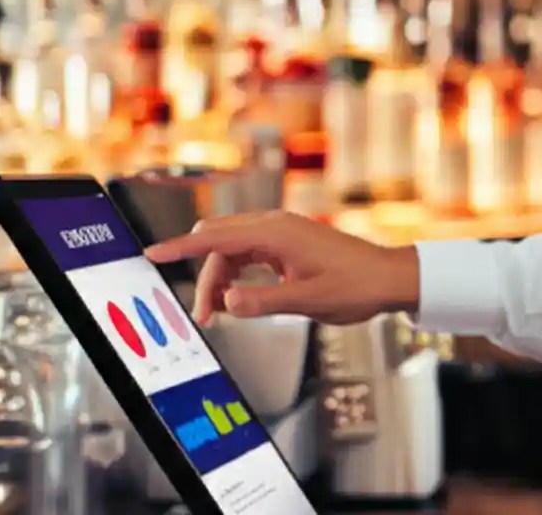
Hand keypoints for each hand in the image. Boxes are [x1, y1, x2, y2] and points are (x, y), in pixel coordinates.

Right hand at [144, 211, 419, 325]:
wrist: (390, 278)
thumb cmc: (357, 286)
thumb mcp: (309, 302)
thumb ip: (265, 302)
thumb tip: (227, 302)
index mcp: (277, 233)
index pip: (216, 237)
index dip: (180, 248)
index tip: (151, 255)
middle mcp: (276, 226)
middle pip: (219, 242)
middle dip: (204, 276)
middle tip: (203, 316)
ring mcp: (282, 234)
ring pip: (232, 250)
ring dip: (220, 279)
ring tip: (219, 314)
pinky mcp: (288, 244)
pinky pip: (249, 255)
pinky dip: (237, 275)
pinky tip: (238, 299)